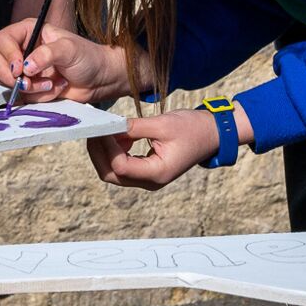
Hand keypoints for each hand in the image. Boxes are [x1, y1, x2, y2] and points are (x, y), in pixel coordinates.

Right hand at [0, 19, 129, 104]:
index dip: (6, 54)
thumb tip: (26, 66)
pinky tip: (55, 89)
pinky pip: (21, 95)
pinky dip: (38, 96)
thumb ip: (46, 54)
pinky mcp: (30, 87)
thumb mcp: (69, 49)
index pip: (2, 40)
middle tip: (25, 81)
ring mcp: (24, 70)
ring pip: (6, 81)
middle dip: (8, 74)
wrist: (100, 80)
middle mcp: (22, 49)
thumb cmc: (88, 57)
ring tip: (51, 84)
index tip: (20, 68)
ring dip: (29, 87)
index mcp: (28, 32)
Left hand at [87, 109, 219, 189]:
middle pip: (111, 175)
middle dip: (98, 153)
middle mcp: (150, 181)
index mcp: (157, 173)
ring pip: (113, 172)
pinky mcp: (146, 170)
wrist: (212, 134)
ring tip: (105, 129)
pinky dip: (114, 151)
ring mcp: (147, 179)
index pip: (121, 167)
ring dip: (104, 152)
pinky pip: (122, 166)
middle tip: (94, 130)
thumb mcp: (162, 124)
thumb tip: (108, 126)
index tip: (103, 127)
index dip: (107, 147)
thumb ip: (134, 127)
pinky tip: (117, 134)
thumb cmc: (193, 128)